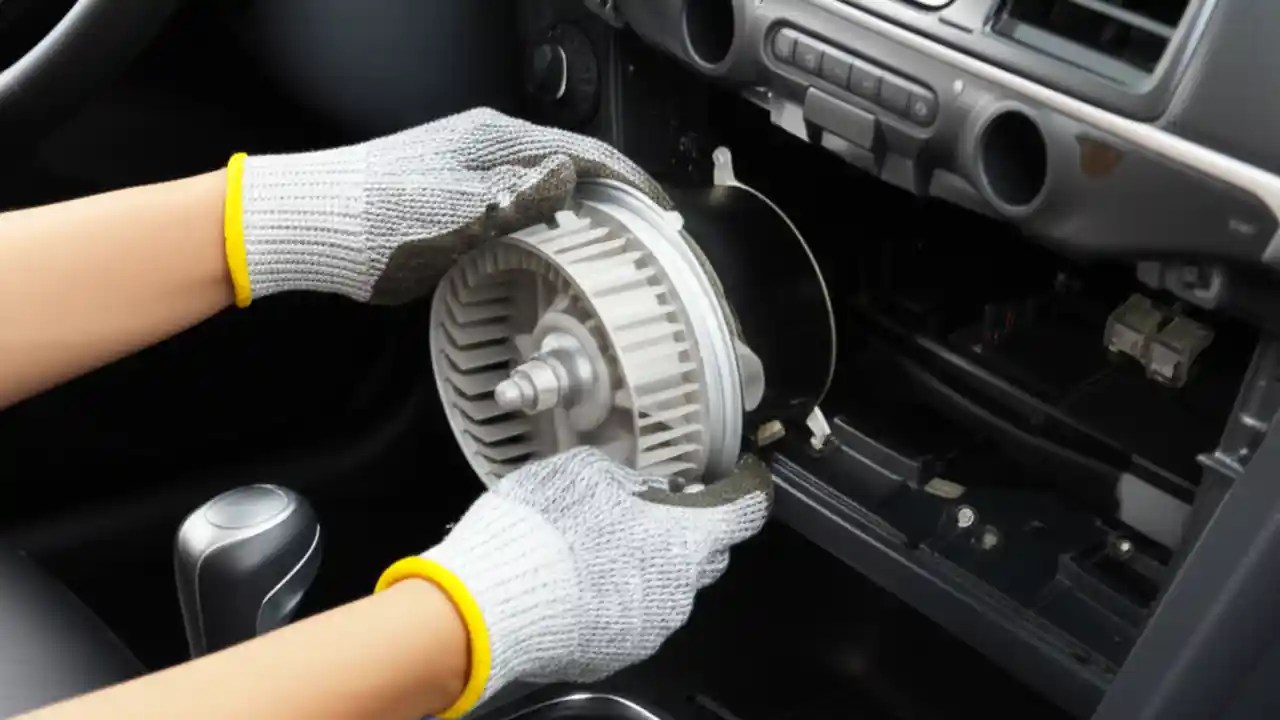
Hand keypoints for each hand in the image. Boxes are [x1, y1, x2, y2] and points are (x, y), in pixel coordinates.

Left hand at [226, 108, 666, 306]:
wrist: (313, 224)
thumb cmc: (377, 221)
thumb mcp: (461, 214)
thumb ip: (523, 196)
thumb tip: (576, 178)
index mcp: (496, 140)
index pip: (586, 156)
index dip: (631, 185)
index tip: (660, 213)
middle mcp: (488, 144)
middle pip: (572, 166)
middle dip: (614, 198)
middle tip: (645, 237)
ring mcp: (471, 164)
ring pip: (547, 184)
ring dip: (582, 210)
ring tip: (612, 245)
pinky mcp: (455, 188)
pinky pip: (520, 198)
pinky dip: (549, 218)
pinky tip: (553, 242)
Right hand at [375, 448, 771, 717]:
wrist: (489, 606)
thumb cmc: (540, 531)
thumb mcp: (581, 472)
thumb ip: (622, 478)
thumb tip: (634, 486)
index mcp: (682, 539)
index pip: (741, 515)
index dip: (744, 494)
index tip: (742, 485)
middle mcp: (677, 592)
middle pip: (702, 557)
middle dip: (685, 533)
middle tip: (648, 512)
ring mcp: (648, 630)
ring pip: (664, 591)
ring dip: (644, 569)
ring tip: (597, 549)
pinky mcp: (615, 656)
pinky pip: (628, 620)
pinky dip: (614, 600)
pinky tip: (578, 583)